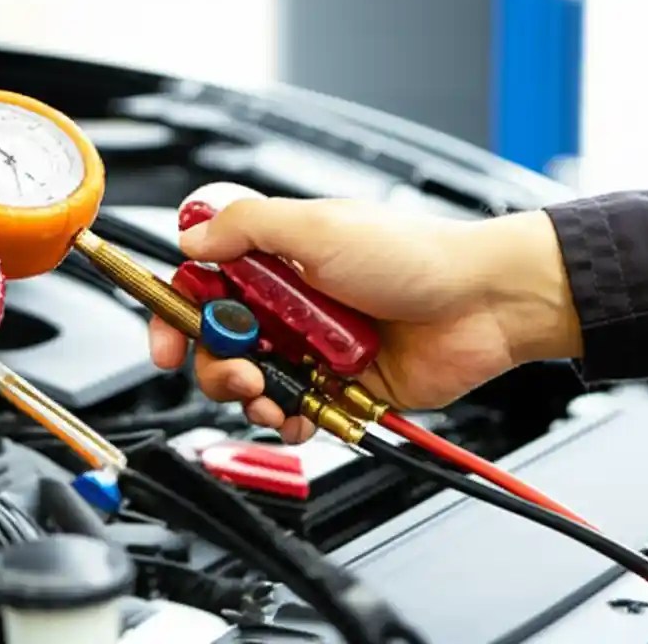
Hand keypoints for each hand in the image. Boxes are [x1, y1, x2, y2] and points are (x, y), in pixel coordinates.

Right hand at [148, 198, 581, 443]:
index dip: (175, 314)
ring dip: (248, 396)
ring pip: (251, 382)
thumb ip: (248, 227)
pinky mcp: (336, 386)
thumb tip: (192, 236)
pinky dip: (285, 421)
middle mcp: (287, 303)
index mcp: (275, 258)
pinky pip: (292, 412)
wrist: (482, 305)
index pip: (202, 284)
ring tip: (271, 395)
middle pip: (217, 343)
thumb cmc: (414, 256)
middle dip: (215, 363)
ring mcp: (311, 346)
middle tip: (238, 369)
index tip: (166, 341)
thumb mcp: (319, 226)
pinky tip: (297, 416)